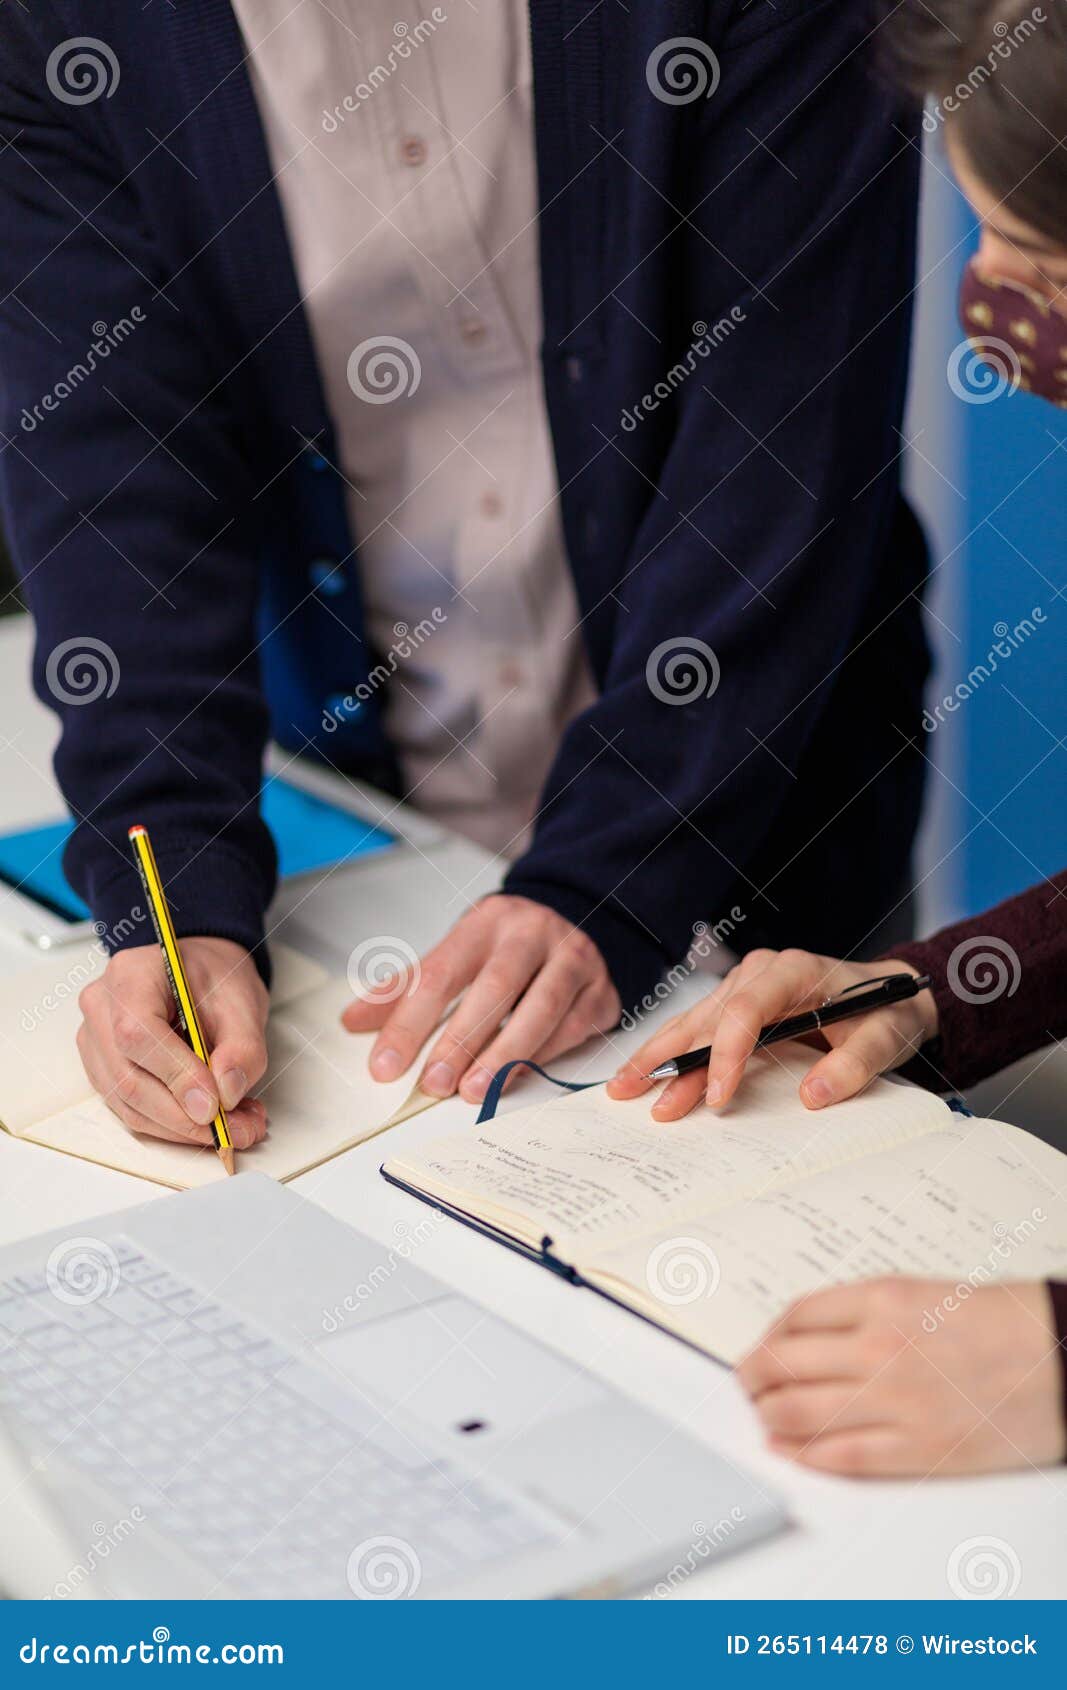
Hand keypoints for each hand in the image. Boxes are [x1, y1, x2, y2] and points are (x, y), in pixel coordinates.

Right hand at [77, 937, 269, 1146]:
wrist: (200, 974)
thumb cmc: (215, 978)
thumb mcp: (244, 1002)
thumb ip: (242, 1048)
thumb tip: (226, 1094)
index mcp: (131, 976)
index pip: (138, 1034)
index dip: (177, 1076)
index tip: (215, 1104)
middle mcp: (101, 1008)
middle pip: (128, 1078)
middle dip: (184, 1116)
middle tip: (234, 1128)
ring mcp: (95, 1041)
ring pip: (129, 1103)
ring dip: (182, 1127)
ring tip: (232, 1125)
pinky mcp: (103, 1069)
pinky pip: (130, 1109)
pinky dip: (172, 1124)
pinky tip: (208, 1120)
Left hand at [341, 895, 620, 1103]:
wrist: (581, 919)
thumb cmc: (508, 945)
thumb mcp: (456, 953)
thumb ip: (405, 988)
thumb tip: (352, 1021)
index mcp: (485, 923)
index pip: (440, 973)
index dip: (409, 1023)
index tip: (385, 1066)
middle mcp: (531, 935)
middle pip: (495, 987)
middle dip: (461, 1040)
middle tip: (433, 1084)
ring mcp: (573, 960)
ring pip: (541, 1007)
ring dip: (505, 1054)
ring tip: (472, 1091)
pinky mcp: (601, 990)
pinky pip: (572, 1027)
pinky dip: (543, 1056)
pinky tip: (515, 1077)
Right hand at [608, 948, 938, 1120]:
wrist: (894, 995)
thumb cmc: (888, 1013)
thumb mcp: (886, 1039)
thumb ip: (855, 1066)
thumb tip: (814, 1095)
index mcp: (794, 971)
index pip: (746, 1011)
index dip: (726, 1055)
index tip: (718, 1099)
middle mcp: (762, 971)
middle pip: (708, 1017)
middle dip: (669, 1058)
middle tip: (632, 1091)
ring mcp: (747, 984)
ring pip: (694, 1022)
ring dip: (659, 1056)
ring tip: (623, 1086)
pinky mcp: (741, 1002)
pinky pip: (702, 1028)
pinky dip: (674, 1052)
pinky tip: (647, 1072)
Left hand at [736, 1278, 1064, 1475]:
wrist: (1063, 1358)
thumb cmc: (1003, 1323)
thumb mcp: (924, 1292)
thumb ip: (866, 1311)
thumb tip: (810, 1335)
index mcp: (881, 1300)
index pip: (794, 1316)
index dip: (768, 1334)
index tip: (764, 1346)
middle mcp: (879, 1347)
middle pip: (782, 1362)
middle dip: (753, 1376)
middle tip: (748, 1382)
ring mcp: (895, 1401)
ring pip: (797, 1412)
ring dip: (768, 1415)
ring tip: (764, 1415)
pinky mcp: (917, 1448)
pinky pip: (839, 1455)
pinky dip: (803, 1453)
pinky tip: (790, 1448)